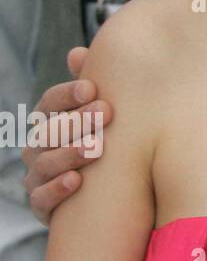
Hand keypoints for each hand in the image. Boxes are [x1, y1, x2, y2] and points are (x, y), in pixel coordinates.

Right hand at [20, 47, 112, 225]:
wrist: (113, 193)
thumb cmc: (108, 140)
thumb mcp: (102, 111)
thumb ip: (91, 83)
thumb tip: (77, 53)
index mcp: (50, 122)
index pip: (48, 104)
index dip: (66, 95)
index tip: (92, 88)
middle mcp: (38, 148)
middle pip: (48, 132)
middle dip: (76, 121)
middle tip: (106, 112)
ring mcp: (38, 178)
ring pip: (44, 164)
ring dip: (69, 154)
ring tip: (96, 147)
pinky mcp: (43, 207)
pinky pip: (41, 200)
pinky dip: (56, 190)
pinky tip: (76, 180)